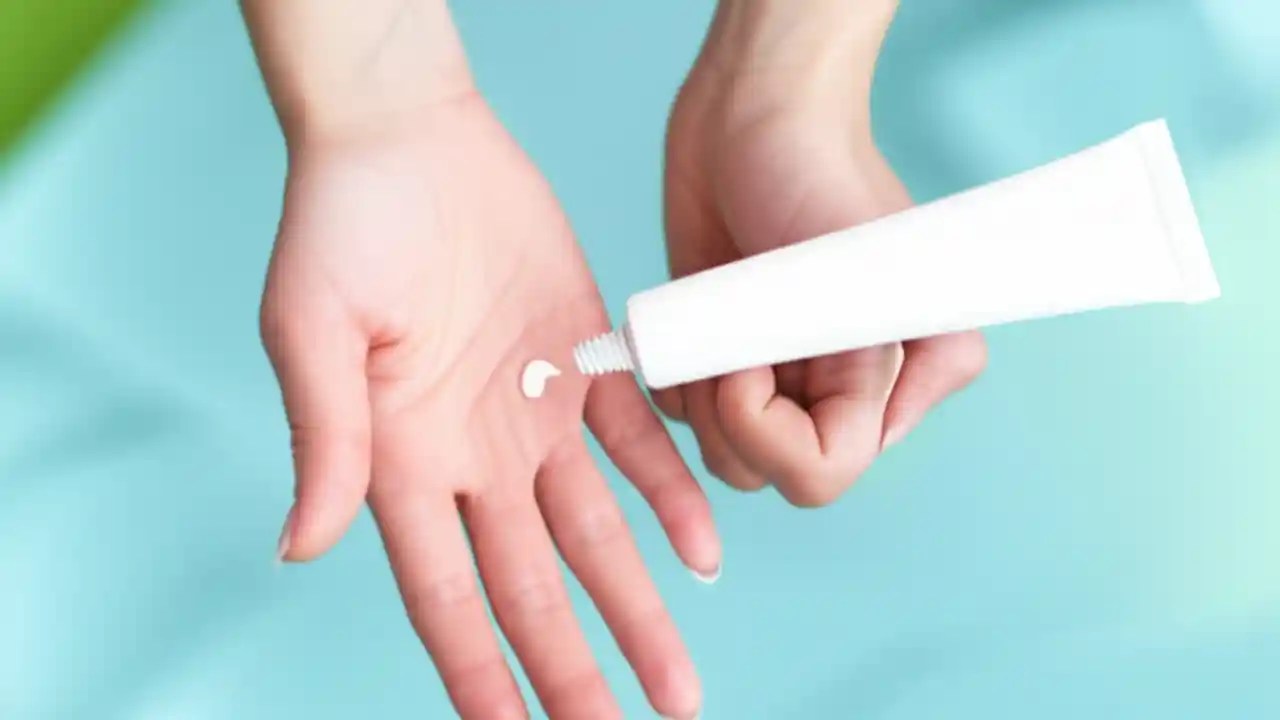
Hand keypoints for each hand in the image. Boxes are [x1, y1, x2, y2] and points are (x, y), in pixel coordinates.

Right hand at [261, 95, 716, 718]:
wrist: (410, 137)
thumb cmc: (341, 225)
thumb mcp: (311, 330)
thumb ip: (325, 438)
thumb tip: (302, 546)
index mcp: (401, 462)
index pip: (445, 595)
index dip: (478, 672)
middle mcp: (474, 459)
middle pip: (532, 588)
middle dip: (572, 671)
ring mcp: (534, 416)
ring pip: (596, 536)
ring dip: (638, 609)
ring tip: (678, 688)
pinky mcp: (585, 362)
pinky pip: (640, 445)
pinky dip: (672, 497)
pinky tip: (705, 556)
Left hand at [658, 0, 986, 506]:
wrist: (755, 117)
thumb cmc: (824, 177)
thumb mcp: (886, 275)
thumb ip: (910, 370)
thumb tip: (869, 441)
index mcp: (877, 384)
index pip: (822, 474)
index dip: (773, 436)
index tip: (751, 359)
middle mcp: (823, 391)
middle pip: (764, 472)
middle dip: (730, 418)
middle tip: (731, 338)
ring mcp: (768, 375)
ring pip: (719, 450)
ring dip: (698, 396)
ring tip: (715, 318)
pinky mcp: (715, 350)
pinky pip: (682, 409)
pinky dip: (674, 373)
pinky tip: (694, 313)